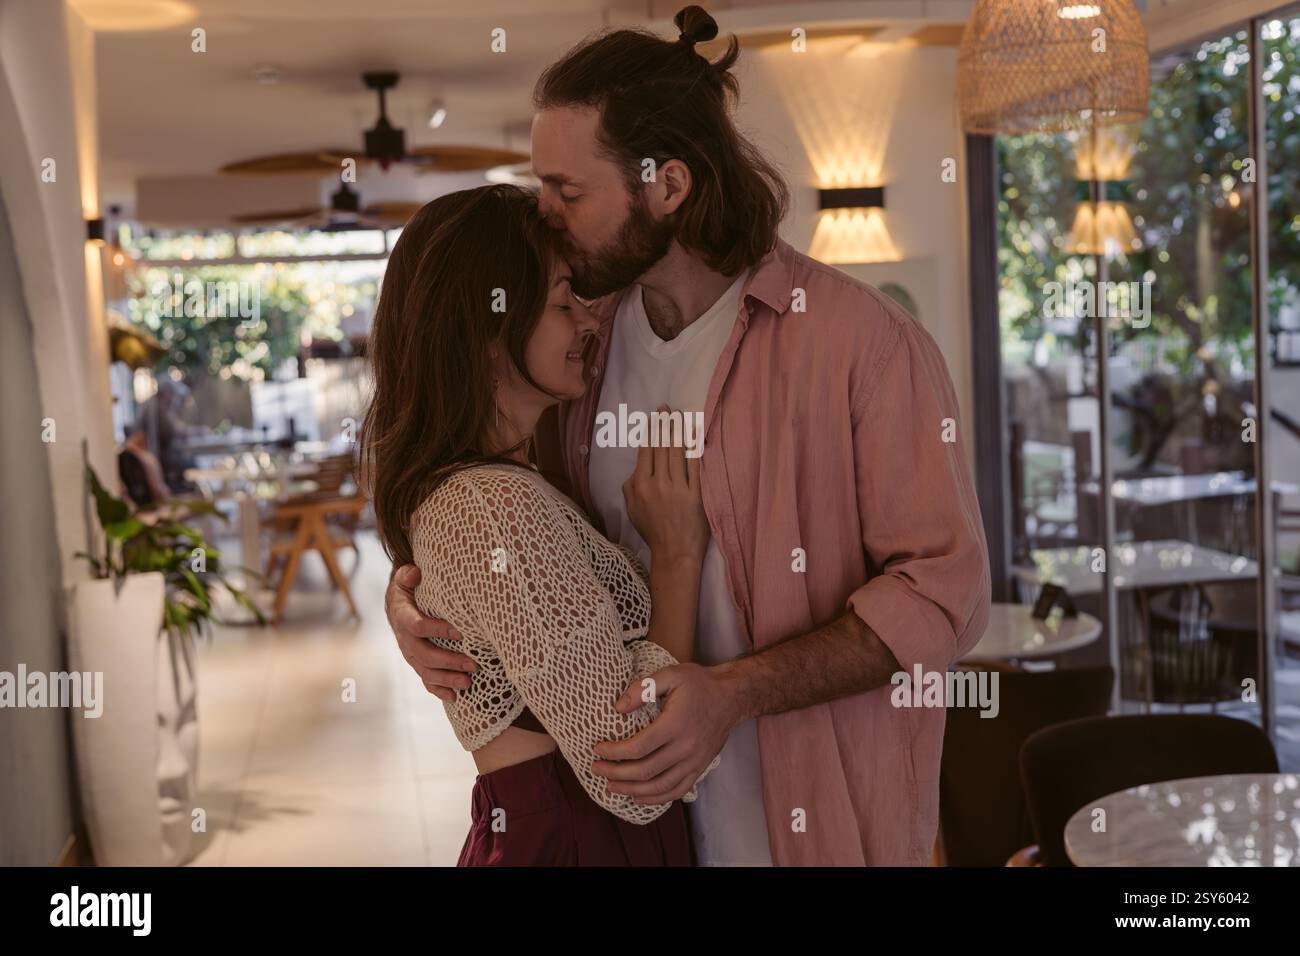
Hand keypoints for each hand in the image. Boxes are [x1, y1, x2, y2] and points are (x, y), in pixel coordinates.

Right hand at [386, 565, 476, 700]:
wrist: (396, 604)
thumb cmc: (408, 588)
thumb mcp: (404, 578)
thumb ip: (407, 575)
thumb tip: (414, 573)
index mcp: (403, 617)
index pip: (417, 626)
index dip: (437, 630)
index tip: (459, 633)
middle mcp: (405, 640)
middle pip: (424, 655)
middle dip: (448, 662)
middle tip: (473, 665)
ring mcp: (411, 654)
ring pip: (426, 671)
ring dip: (447, 679)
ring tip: (468, 683)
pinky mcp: (417, 663)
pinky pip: (425, 680)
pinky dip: (439, 690)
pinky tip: (454, 697)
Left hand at [591, 662, 740, 803]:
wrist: (732, 697)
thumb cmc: (699, 684)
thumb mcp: (671, 674)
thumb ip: (642, 688)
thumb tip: (618, 708)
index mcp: (675, 724)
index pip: (638, 747)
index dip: (613, 752)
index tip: (597, 749)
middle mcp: (686, 747)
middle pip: (645, 771)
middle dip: (616, 773)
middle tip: (596, 769)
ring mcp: (694, 762)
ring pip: (659, 787)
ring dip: (631, 790)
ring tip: (611, 786)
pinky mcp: (700, 769)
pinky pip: (677, 791)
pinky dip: (655, 798)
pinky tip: (638, 796)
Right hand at [622, 406, 708, 563]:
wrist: (674, 552)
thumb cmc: (652, 531)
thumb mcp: (631, 510)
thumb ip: (629, 487)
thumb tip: (635, 469)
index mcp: (640, 486)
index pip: (646, 451)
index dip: (651, 431)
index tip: (654, 418)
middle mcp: (658, 484)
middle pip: (661, 447)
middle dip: (663, 425)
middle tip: (666, 409)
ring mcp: (678, 488)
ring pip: (676, 452)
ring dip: (677, 431)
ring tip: (678, 416)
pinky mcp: (696, 494)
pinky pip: (695, 466)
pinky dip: (695, 448)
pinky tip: (695, 434)